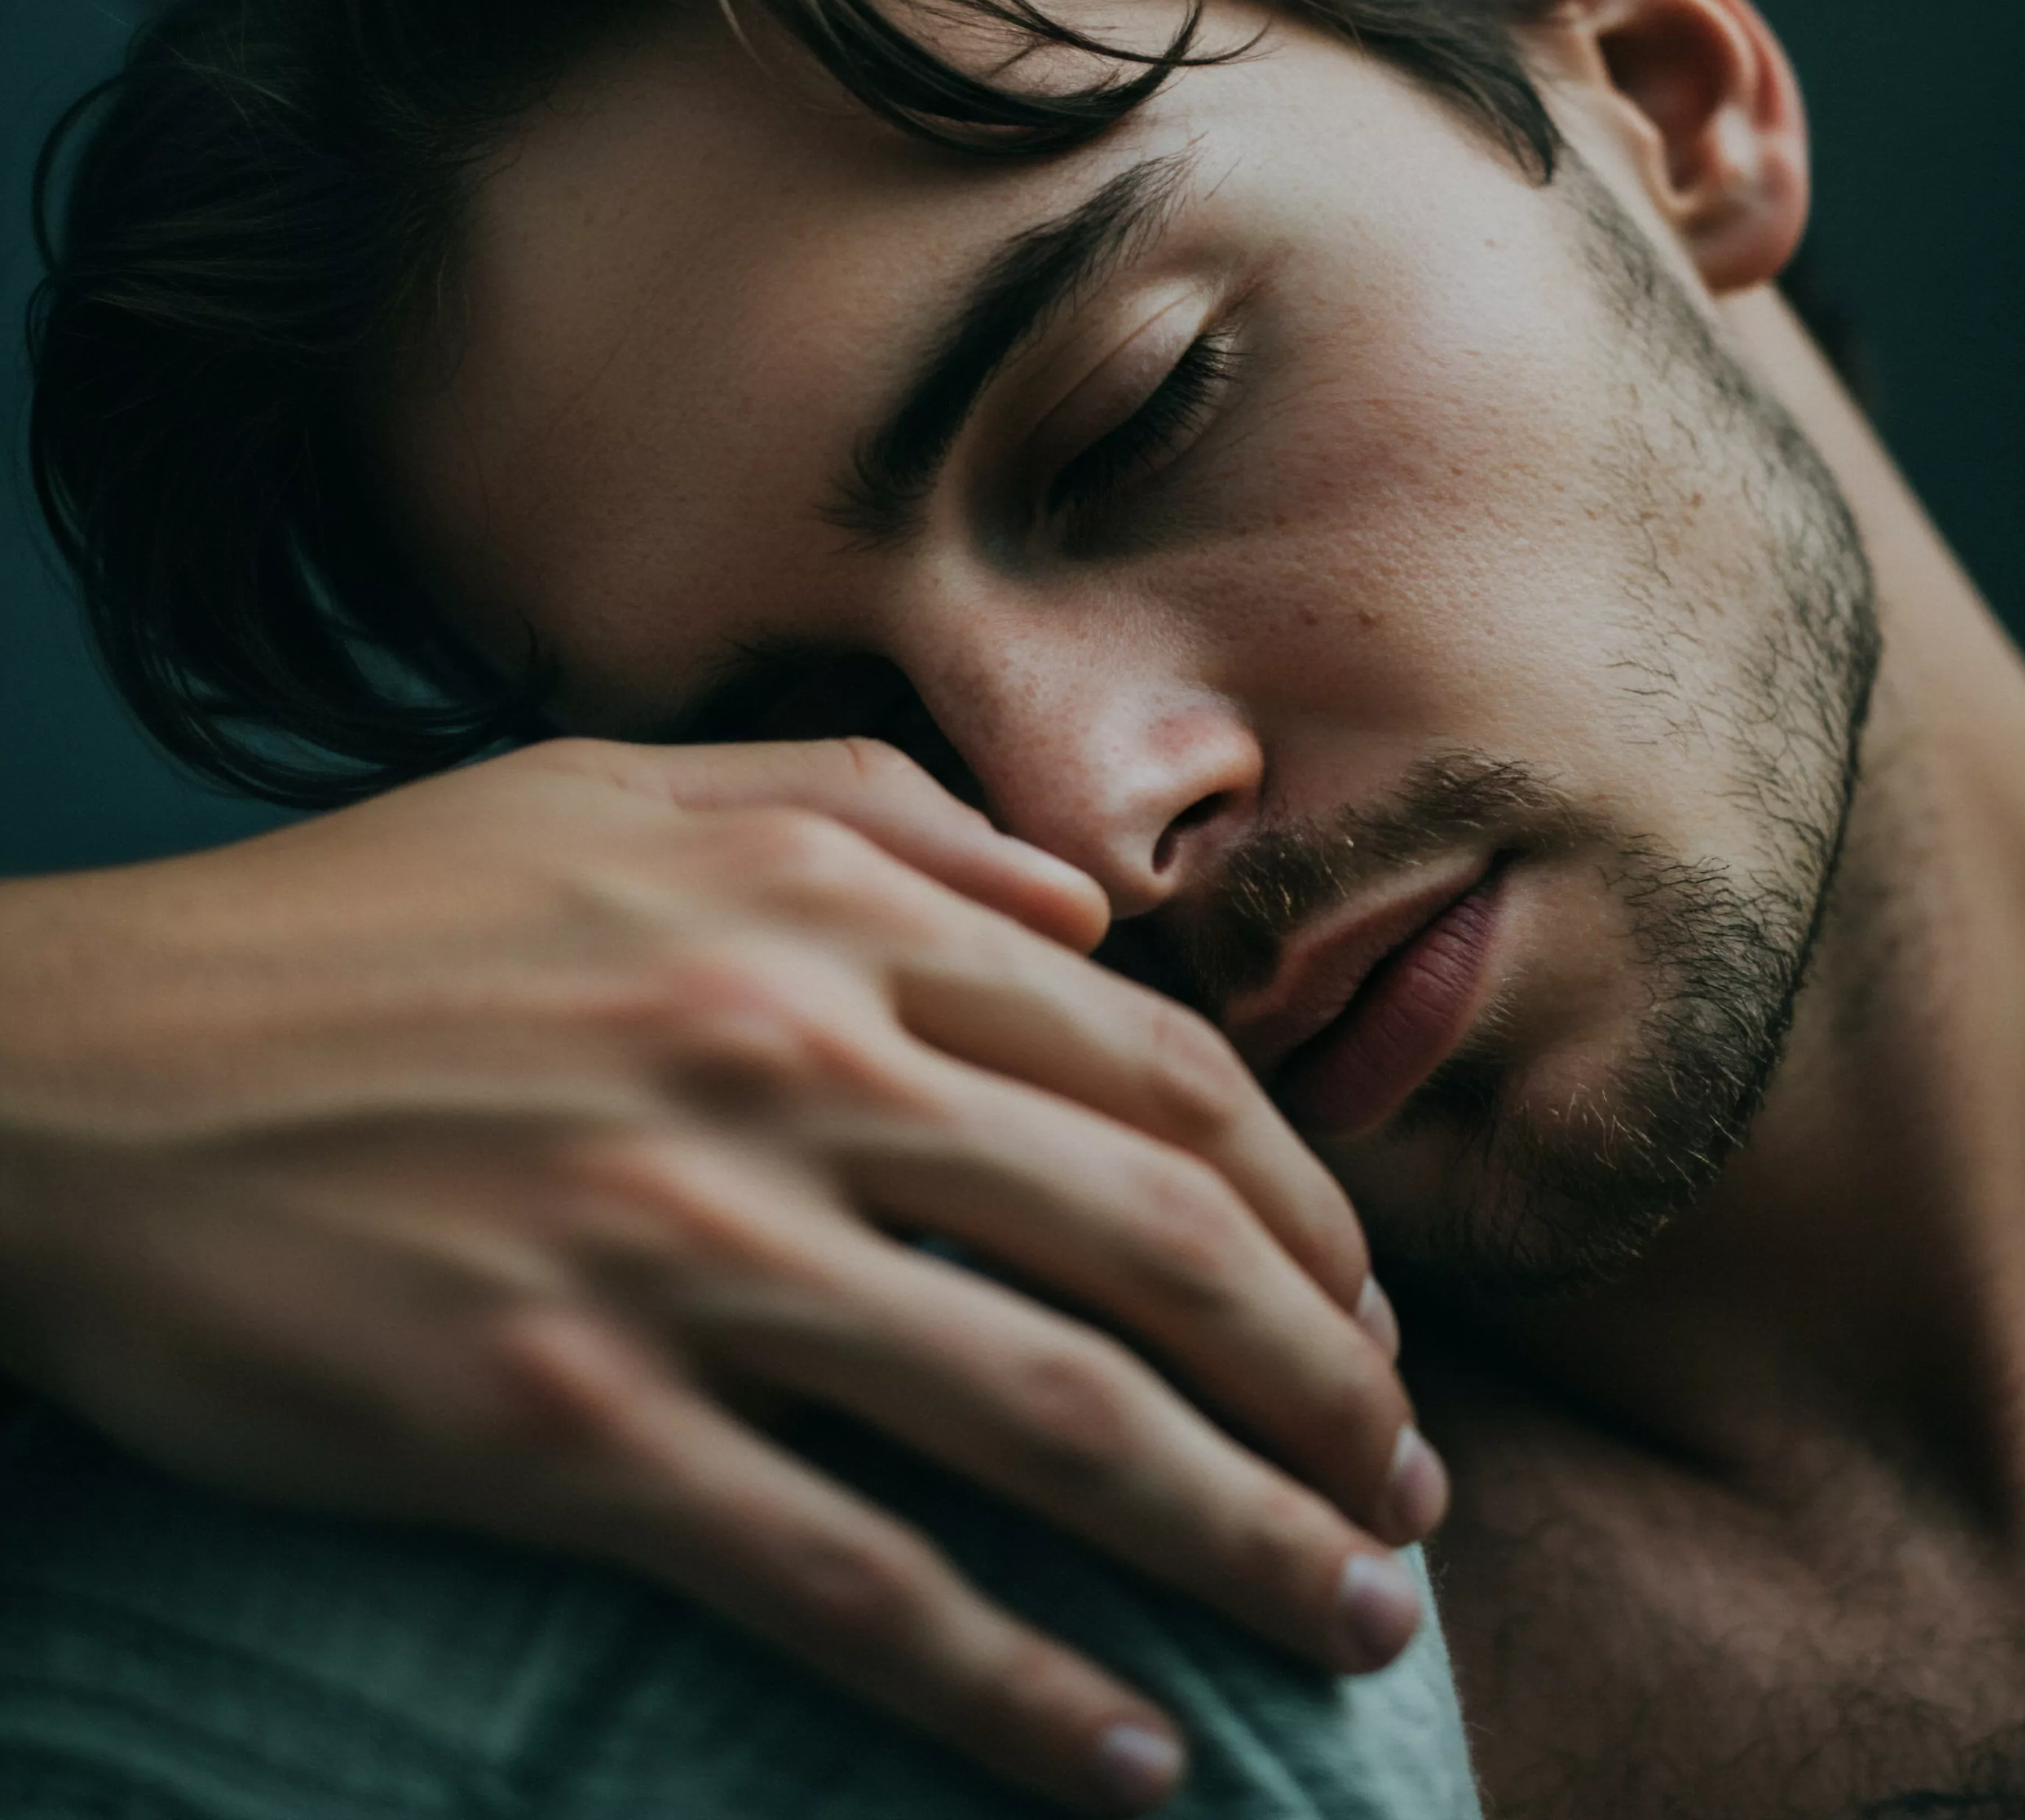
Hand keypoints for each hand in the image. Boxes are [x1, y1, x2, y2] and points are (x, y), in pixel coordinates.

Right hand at [0, 736, 1442, 1814]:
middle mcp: (788, 1066)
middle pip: (1154, 1247)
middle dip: (1325, 1389)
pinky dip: (1012, 1688)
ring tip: (1349, 1629)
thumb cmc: (370, 922)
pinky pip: (847, 1583)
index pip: (1160, 1080)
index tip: (1371, 1318)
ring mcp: (683, 1252)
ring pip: (1050, 1418)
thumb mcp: (630, 785)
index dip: (1307, 1215)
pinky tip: (1130, 1765)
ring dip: (1237, 1543)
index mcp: (822, 916)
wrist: (84, 1068)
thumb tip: (1080, 905)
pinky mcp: (563, 1430)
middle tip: (1409, 1494)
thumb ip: (879, 811)